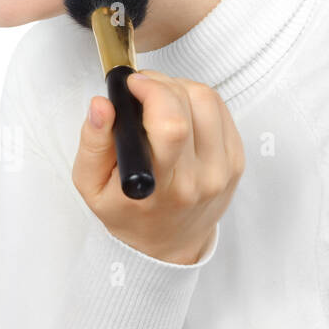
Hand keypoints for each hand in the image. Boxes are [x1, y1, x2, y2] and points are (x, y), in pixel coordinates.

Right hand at [72, 69, 244, 264]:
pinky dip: (196, 101)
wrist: (165, 244)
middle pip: (192, 104)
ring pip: (209, 99)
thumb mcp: (92, 185)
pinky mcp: (236, 160)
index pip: (172, 125)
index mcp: (163, 187)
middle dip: (161, 84)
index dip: (153, 91)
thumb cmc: (128, 213)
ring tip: (158, 101)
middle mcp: (200, 178)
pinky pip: (221, 109)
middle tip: (140, 91)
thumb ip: (93, 143)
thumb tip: (102, 105)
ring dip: (179, 88)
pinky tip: (178, 113)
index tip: (132, 85)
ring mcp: (223, 169)